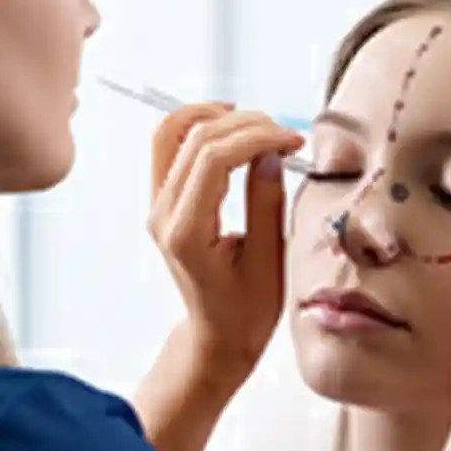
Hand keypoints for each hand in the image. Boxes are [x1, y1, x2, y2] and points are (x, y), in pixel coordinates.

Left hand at [148, 103, 304, 375]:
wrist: (217, 334)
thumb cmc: (247, 310)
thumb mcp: (268, 261)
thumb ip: (265, 202)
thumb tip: (270, 151)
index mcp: (186, 233)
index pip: (214, 160)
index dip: (258, 138)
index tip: (293, 142)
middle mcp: (162, 214)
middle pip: (194, 139)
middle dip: (245, 124)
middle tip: (285, 135)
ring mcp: (156, 205)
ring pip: (172, 133)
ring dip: (216, 117)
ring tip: (259, 123)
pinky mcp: (162, 200)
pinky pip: (168, 146)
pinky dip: (198, 126)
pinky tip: (231, 126)